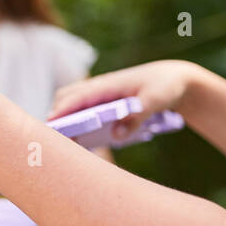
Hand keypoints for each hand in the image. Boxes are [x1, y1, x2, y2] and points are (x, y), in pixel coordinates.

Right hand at [50, 59, 200, 142]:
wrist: (174, 80)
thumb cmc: (164, 86)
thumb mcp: (155, 100)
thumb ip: (136, 118)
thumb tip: (115, 135)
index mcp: (107, 85)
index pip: (76, 97)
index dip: (62, 111)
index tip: (50, 126)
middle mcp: (99, 88)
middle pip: (66, 98)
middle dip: (56, 116)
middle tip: (52, 141)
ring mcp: (100, 95)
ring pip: (72, 104)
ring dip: (65, 120)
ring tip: (62, 145)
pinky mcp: (104, 104)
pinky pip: (82, 111)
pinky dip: (76, 123)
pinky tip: (80, 141)